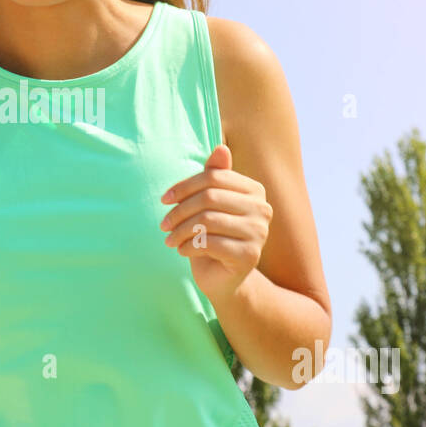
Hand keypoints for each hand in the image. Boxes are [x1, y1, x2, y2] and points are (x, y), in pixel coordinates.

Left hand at [159, 144, 271, 305]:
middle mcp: (262, 209)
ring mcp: (259, 233)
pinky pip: (210, 243)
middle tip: (163, 225)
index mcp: (254, 191)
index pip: (214, 177)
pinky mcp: (249, 255)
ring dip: (180, 231)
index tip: (164, 199)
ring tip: (169, 239)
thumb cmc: (212, 236)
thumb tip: (221, 147)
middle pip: (209, 197)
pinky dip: (188, 246)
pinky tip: (182, 251)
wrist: (223, 279)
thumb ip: (214, 177)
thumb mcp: (209, 206)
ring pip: (207, 220)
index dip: (184, 186)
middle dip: (179, 211)